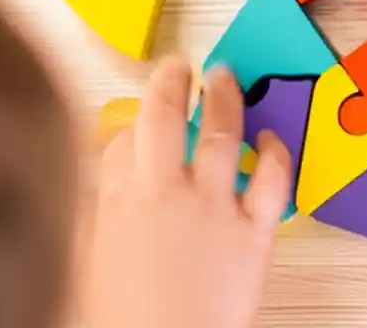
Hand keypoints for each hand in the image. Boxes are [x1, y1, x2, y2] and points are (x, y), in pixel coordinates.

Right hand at [84, 58, 290, 327]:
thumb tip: (113, 197)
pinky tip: (272, 136)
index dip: (132, 127)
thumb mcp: (91, 267)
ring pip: (220, 131)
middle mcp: (164, 193)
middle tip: (178, 65)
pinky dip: (275, 151)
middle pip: (164, 115)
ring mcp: (212, 207)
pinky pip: (271, 177)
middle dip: (170, 81)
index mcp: (117, 203)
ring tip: (223, 76)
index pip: (121, 142)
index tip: (139, 125)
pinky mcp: (254, 231)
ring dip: (223, 95)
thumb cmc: (126, 324)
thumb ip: (105, 222)